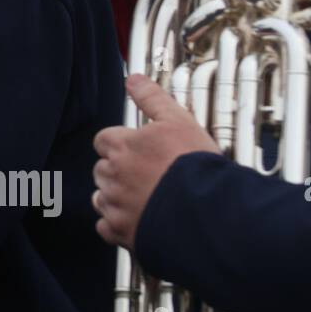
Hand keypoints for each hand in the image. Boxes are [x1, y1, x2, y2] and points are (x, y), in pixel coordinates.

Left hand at [92, 74, 219, 250]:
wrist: (208, 212)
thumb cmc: (195, 165)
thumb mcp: (178, 120)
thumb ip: (152, 99)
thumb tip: (133, 79)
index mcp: (121, 147)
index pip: (104, 140)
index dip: (120, 144)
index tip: (137, 150)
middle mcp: (112, 175)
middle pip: (102, 169)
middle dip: (118, 171)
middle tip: (147, 175)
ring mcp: (115, 205)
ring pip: (102, 197)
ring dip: (116, 197)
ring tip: (145, 198)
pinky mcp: (121, 232)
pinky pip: (106, 227)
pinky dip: (117, 225)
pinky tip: (138, 221)